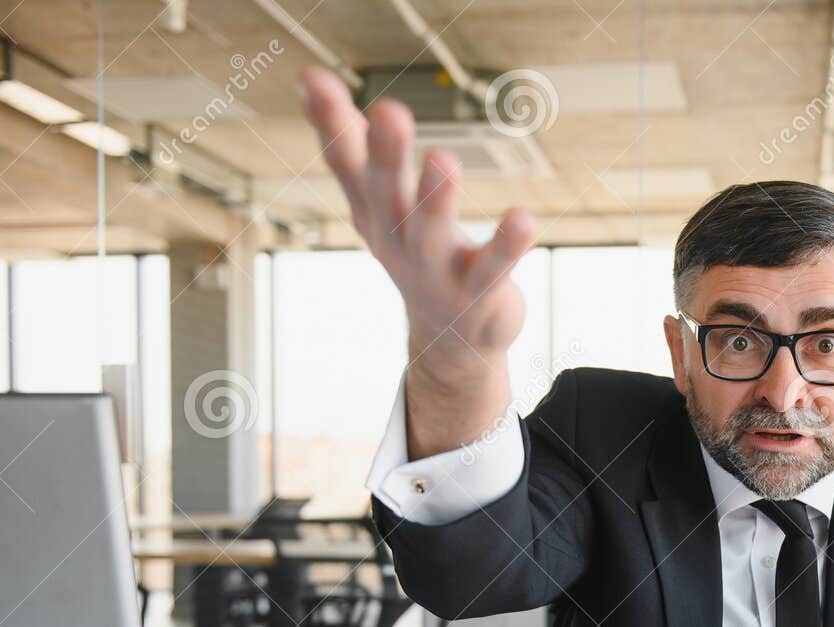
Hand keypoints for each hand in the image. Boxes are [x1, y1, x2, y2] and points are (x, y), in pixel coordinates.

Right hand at [298, 66, 534, 454]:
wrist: (450, 340)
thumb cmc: (414, 251)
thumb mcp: (376, 199)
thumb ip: (351, 140)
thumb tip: (310, 78)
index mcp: (373, 211)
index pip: (346, 163)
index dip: (330, 124)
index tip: (313, 78)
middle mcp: (398, 239)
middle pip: (386, 194)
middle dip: (385, 154)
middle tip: (388, 111)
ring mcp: (435, 270)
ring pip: (432, 233)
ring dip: (436, 199)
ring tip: (442, 159)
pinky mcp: (477, 294)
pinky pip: (492, 269)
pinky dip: (507, 246)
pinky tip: (523, 218)